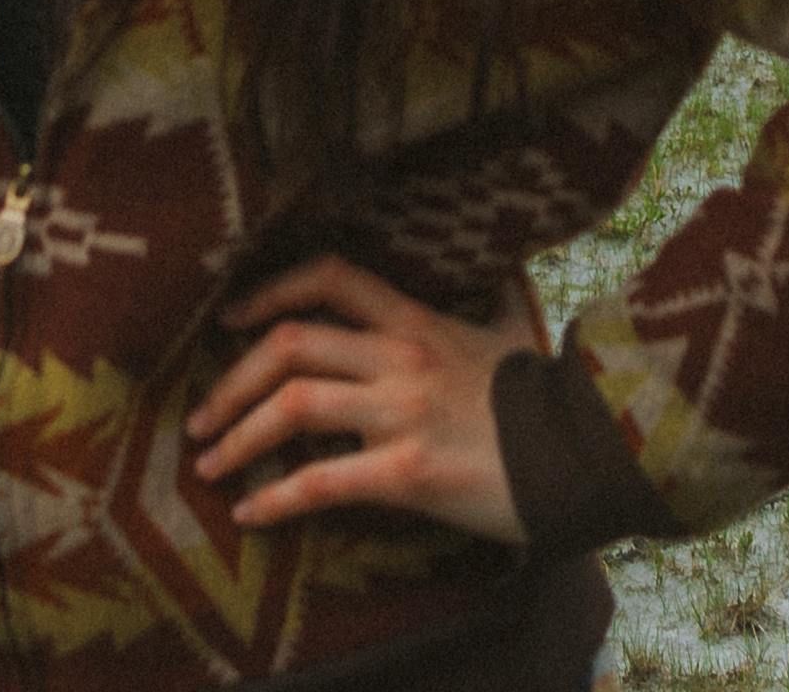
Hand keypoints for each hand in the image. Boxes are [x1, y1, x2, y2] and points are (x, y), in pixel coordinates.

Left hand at [190, 253, 530, 541]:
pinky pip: (322, 481)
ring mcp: (402, 413)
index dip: (271, 290)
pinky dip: (274, 498)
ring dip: (237, 436)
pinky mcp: (408, 471)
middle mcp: (401, 357)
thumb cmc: (546, 403)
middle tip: (200, 417)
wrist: (587, 455)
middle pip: (289, 345)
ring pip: (293, 406)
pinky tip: (250, 512)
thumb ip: (484, 311)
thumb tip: (494, 285)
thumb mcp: (508, 339)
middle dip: (231, 381)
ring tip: (209, 464)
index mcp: (417, 321)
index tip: (234, 319)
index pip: (332, 277)